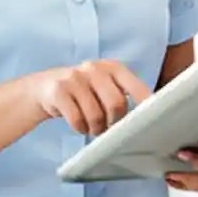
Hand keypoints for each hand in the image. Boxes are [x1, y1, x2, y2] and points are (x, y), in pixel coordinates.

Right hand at [28, 60, 152, 135]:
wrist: (44, 87)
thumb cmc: (84, 92)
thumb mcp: (104, 86)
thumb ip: (123, 96)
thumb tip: (146, 119)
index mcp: (112, 68)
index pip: (135, 86)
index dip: (145, 104)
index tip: (153, 120)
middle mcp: (95, 69)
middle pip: (116, 103)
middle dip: (115, 122)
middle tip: (109, 128)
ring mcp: (75, 78)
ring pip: (96, 115)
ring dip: (96, 128)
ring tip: (93, 127)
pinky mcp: (59, 90)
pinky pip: (77, 120)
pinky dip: (80, 128)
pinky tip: (79, 124)